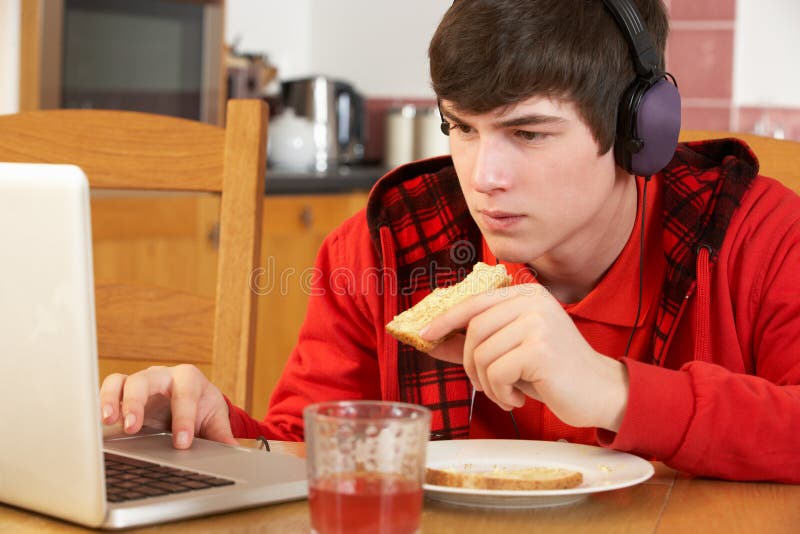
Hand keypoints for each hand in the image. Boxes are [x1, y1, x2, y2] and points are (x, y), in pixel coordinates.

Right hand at [99, 364, 236, 448]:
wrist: (193, 400)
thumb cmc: (203, 407)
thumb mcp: (215, 418)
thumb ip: (221, 435)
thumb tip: (233, 451)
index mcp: (189, 378)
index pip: (185, 394)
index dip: (183, 418)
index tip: (182, 442)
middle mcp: (162, 376)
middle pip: (146, 380)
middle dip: (138, 403)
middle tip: (133, 427)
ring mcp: (142, 382)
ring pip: (123, 381)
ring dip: (113, 400)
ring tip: (109, 421)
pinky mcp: (125, 392)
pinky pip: (111, 388)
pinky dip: (104, 401)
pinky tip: (101, 422)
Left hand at [420, 284, 628, 430]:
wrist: (600, 392)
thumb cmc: (552, 373)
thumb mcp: (510, 352)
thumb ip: (475, 343)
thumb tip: (432, 341)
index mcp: (526, 293)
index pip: (474, 302)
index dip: (445, 320)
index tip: (424, 336)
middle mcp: (532, 301)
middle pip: (473, 330)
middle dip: (470, 365)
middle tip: (485, 386)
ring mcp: (538, 322)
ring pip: (482, 354)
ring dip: (487, 384)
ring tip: (506, 394)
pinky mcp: (540, 348)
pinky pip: (497, 372)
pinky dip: (500, 393)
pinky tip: (518, 399)